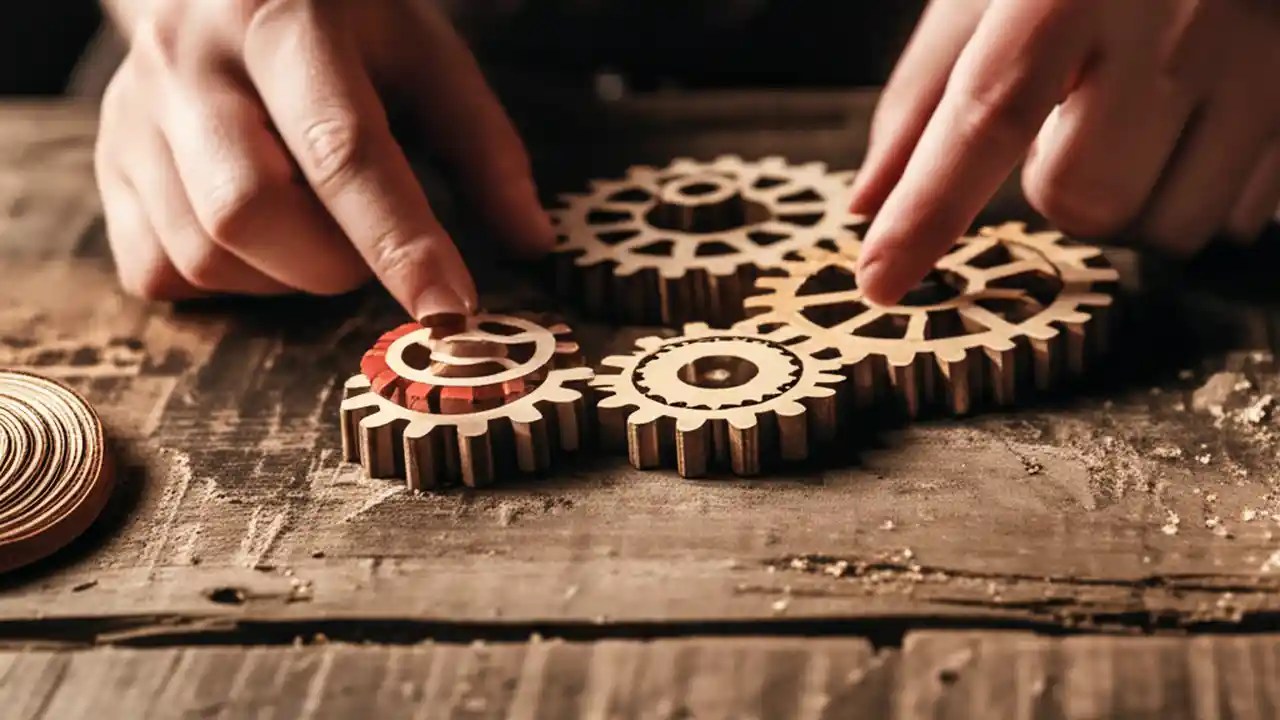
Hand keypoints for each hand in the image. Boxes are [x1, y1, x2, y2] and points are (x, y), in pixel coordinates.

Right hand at [95, 0, 552, 319]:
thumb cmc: (341, 19)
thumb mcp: (426, 55)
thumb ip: (484, 146)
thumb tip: (534, 243)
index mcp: (284, 21)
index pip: (342, 148)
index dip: (400, 240)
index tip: (450, 307)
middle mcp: (191, 63)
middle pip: (248, 211)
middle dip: (331, 265)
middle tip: (368, 248)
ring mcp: (135, 113)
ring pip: (202, 253)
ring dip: (285, 276)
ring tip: (315, 227)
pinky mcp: (106, 159)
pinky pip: (159, 270)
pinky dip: (228, 280)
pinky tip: (261, 235)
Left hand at [849, 0, 1279, 304]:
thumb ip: (926, 95)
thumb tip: (870, 202)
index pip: (988, 113)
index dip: (928, 208)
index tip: (881, 280)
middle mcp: (1172, 17)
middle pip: (1084, 195)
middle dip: (1062, 187)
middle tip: (1082, 123)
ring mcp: (1257, 59)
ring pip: (1163, 226)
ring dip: (1134, 198)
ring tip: (1145, 120)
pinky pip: (1235, 219)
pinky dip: (1199, 192)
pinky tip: (1200, 126)